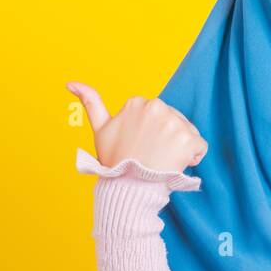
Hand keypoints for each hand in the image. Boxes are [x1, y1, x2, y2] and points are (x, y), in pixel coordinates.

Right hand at [66, 81, 207, 172]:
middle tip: (151, 156)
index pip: (159, 116)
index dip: (153, 134)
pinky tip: (176, 165)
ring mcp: (173, 123)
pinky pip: (200, 147)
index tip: (141, 147)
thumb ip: (90, 103)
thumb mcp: (100, 129)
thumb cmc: (115, 160)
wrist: (128, 188)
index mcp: (138, 102)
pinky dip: (193, 158)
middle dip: (168, 139)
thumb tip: (70, 82)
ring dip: (180, 149)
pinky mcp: (188, 139)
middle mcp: (156, 107)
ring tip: (162, 161)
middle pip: (175, 122)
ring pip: (188, 134)